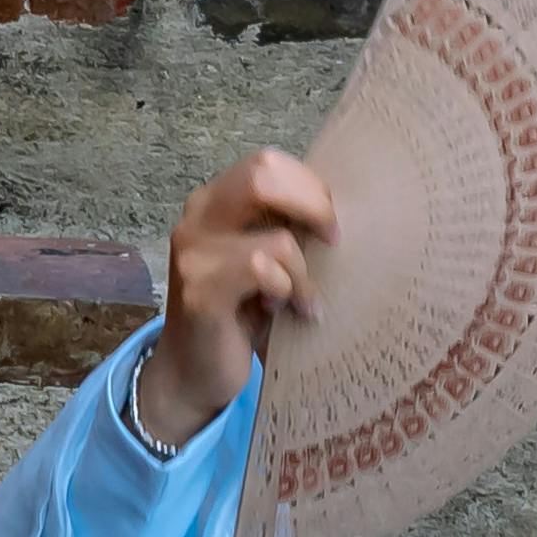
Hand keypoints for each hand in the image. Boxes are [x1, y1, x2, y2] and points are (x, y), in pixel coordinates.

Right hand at [134, 148, 334, 450]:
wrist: (194, 373)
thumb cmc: (240, 315)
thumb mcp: (266, 260)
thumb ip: (284, 226)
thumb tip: (343, 206)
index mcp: (215, 202)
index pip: (267, 163)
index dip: (309, 186)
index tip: (329, 224)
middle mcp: (198, 217)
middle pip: (262, 173)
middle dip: (314, 207)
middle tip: (333, 242)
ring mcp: (193, 252)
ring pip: (276, 238)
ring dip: (302, 273)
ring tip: (300, 299)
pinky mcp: (199, 290)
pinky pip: (261, 271)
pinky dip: (288, 292)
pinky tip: (288, 312)